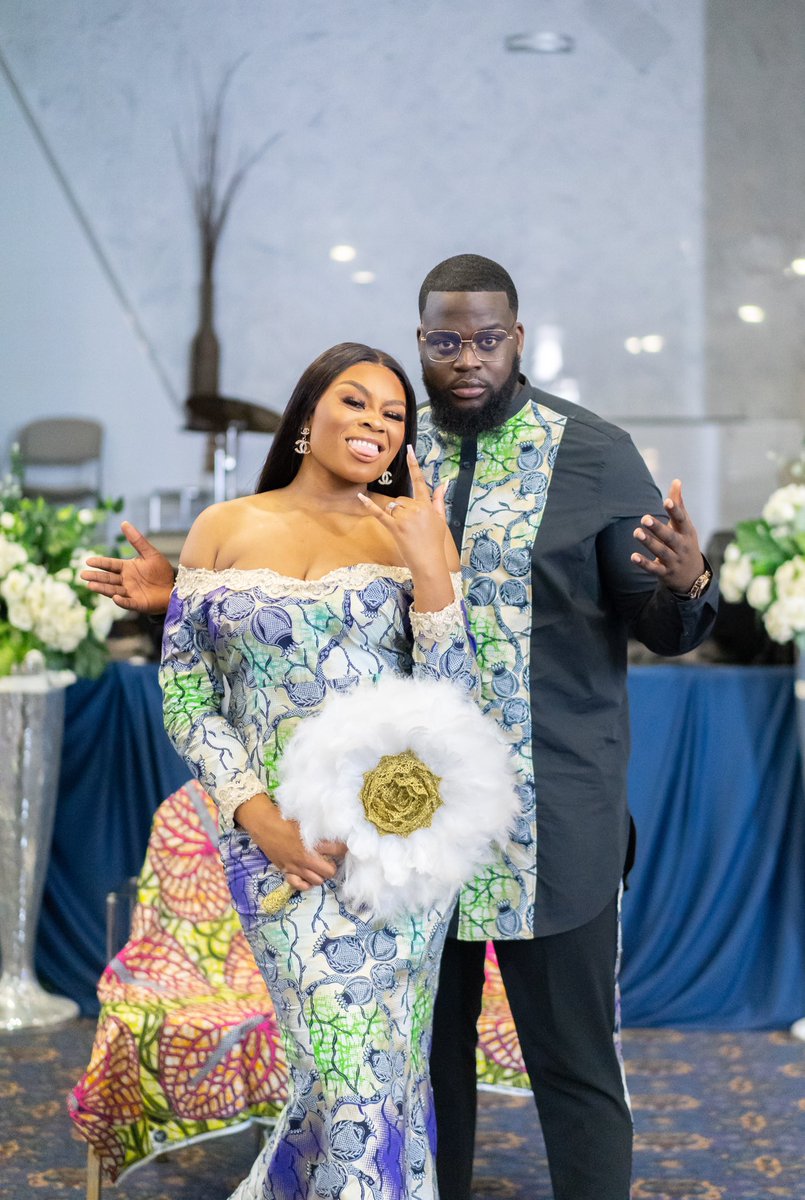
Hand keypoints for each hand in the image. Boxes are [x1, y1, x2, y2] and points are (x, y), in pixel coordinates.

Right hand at [81, 521, 174, 613]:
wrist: (174, 587)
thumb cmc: (161, 571)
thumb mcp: (150, 553)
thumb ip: (137, 540)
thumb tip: (124, 522)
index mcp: (127, 568)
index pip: (110, 565)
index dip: (100, 563)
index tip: (88, 561)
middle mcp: (126, 581)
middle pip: (108, 578)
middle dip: (96, 577)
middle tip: (83, 575)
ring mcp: (131, 593)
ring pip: (114, 590)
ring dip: (103, 588)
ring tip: (90, 585)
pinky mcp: (138, 603)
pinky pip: (128, 603)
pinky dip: (121, 601)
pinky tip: (115, 598)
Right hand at [235, 794, 346, 891]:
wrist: (263, 824)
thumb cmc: (285, 818)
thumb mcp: (306, 820)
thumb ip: (320, 828)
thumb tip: (335, 827)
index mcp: (313, 843)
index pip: (338, 850)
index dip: (345, 849)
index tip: (346, 847)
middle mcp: (306, 858)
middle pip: (329, 871)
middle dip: (332, 865)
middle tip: (330, 859)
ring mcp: (295, 866)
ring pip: (316, 881)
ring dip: (320, 874)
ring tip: (319, 866)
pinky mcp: (285, 870)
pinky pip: (299, 885)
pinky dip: (306, 883)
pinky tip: (307, 875)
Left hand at [357, 445, 448, 576]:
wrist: (429, 562)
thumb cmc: (434, 542)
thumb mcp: (441, 520)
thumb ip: (440, 500)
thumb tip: (445, 483)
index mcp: (427, 506)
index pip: (420, 481)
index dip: (414, 465)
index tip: (409, 449)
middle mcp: (416, 509)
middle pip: (401, 499)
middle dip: (402, 511)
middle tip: (411, 528)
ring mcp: (405, 518)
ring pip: (393, 507)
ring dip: (395, 516)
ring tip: (406, 531)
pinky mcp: (394, 528)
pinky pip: (379, 514)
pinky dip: (369, 506)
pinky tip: (360, 497)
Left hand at [631, 479, 705, 592]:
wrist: (693, 577)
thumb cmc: (685, 543)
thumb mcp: (685, 526)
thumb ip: (678, 505)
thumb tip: (676, 481)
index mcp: (686, 533)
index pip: (682, 520)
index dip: (675, 510)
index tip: (667, 501)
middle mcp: (682, 547)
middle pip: (670, 537)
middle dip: (658, 528)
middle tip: (644, 518)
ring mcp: (674, 561)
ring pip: (661, 552)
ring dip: (649, 543)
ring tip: (636, 532)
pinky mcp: (665, 573)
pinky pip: (654, 568)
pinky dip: (644, 564)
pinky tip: (633, 556)